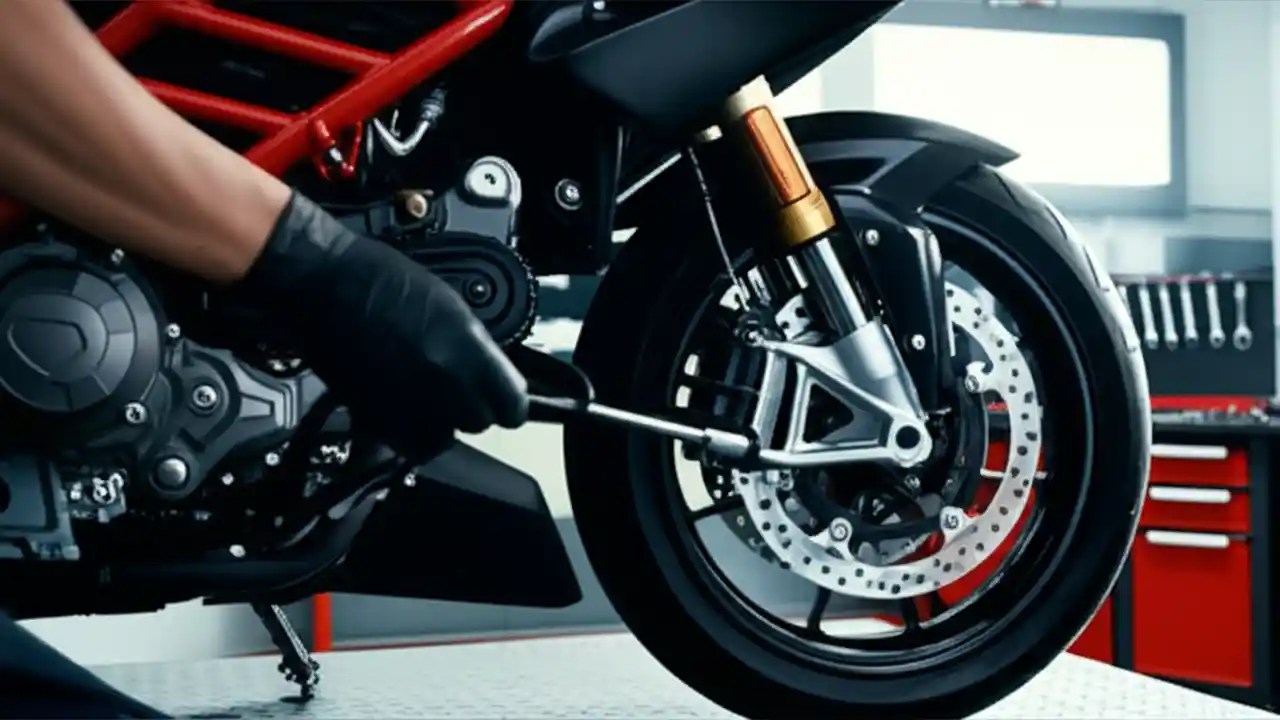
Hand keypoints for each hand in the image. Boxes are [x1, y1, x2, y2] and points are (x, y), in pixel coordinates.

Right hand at [233, 192, 527, 455]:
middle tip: (454, 387)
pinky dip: (404, 433)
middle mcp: (444, 384)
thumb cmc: (379, 279)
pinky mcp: (373, 417)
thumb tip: (488, 371)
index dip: (510, 403)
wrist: (323, 283)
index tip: (504, 398)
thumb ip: (474, 346)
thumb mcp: (448, 303)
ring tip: (425, 398)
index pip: (513, 405)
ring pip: (442, 439)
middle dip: (471, 408)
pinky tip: (399, 408)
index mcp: (468, 351)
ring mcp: (408, 405)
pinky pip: (404, 443)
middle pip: (479, 423)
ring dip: (438, 423)